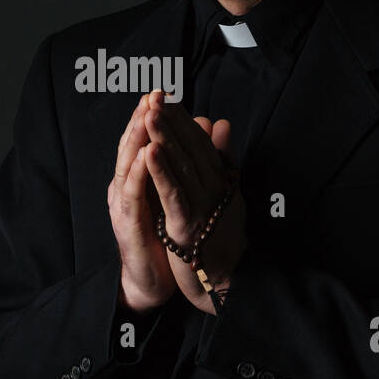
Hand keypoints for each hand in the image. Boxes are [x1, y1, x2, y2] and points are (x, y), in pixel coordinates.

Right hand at [107, 93, 175, 312]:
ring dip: (137, 140)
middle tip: (152, 95)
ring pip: (128, 166)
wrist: (150, 280)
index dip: (151, 116)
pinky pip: (133, 196)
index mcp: (137, 179)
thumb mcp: (173, 196)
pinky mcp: (128, 225)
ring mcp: (123, 206)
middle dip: (141, 119)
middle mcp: (125, 187)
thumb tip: (200, 133)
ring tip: (147, 116)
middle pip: (131, 146)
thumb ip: (180, 165)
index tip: (163, 92)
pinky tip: (146, 158)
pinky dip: (139, 175)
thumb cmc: (161, 237)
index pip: (143, 140)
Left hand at [141, 90, 247, 315]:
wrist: (230, 283)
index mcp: (219, 180)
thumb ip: (221, 157)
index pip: (199, 141)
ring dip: (164, 138)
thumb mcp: (226, 192)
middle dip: (172, 121)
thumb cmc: (224, 238)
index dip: (183, 118)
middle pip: (190, 148)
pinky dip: (161, 172)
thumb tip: (220, 122)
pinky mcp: (186, 226)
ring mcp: (201, 206)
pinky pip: (172, 194)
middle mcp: (213, 188)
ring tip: (150, 114)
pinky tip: (149, 152)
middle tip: (156, 96)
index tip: (167, 97)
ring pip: (180, 166)